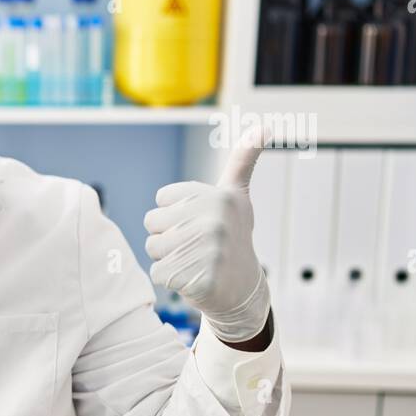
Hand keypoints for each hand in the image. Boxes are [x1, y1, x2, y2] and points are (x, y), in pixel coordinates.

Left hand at [143, 124, 271, 344]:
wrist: (242, 288)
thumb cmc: (233, 236)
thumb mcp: (237, 195)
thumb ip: (243, 160)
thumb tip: (264, 127)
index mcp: (218, 195)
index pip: (160, 200)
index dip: (173, 214)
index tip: (199, 222)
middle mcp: (215, 218)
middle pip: (152, 223)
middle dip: (166, 236)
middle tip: (195, 245)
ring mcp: (208, 249)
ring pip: (152, 247)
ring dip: (166, 257)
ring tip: (194, 260)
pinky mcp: (199, 276)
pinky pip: (157, 273)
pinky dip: (169, 280)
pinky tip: (192, 278)